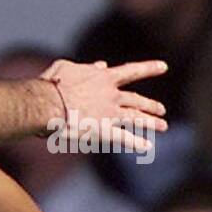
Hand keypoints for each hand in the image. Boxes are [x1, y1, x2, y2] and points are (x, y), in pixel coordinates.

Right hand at [43, 58, 167, 155]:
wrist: (47, 104)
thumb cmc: (52, 84)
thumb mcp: (66, 67)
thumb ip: (86, 66)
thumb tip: (101, 65)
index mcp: (104, 78)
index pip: (132, 71)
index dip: (148, 68)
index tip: (163, 67)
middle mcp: (112, 95)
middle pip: (136, 100)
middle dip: (150, 105)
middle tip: (162, 109)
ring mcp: (110, 114)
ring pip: (136, 118)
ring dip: (151, 122)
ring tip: (163, 126)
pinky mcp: (103, 131)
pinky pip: (124, 138)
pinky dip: (136, 143)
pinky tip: (147, 147)